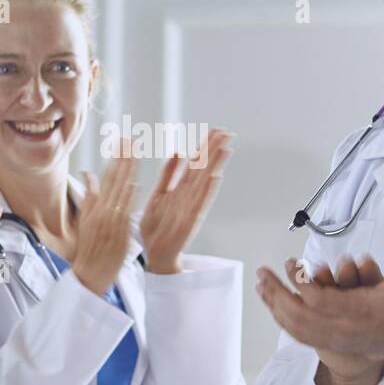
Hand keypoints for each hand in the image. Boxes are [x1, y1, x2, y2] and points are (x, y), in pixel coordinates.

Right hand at [72, 152, 137, 296]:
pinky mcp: (120, 234)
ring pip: (120, 193)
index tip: (123, 142)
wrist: (90, 274)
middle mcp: (102, 212)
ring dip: (128, 173)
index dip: (116, 158)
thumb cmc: (90, 248)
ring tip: (135, 154)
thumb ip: (90, 195)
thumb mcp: (86, 219)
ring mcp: (111, 222)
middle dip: (124, 159)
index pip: (107, 177)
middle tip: (132, 140)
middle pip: (114, 180)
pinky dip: (129, 199)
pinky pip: (125, 214)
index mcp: (95, 207)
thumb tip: (88, 172)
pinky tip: (134, 184)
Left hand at [139, 127, 232, 273]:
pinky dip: (207, 191)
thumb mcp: (158, 195)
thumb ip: (168, 174)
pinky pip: (199, 204)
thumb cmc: (157, 227)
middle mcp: (189, 196)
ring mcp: (190, 208)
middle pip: (203, 168)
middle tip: (228, 132)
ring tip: (226, 149)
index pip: (196, 162)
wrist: (155, 255)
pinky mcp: (189, 222)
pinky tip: (215, 177)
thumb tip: (178, 151)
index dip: (206, 145)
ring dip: (215, 166)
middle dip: (214, 150)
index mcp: (181, 189)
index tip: (218, 130)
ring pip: (204, 182)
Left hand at [255, 245, 383, 364]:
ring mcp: (337, 339)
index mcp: (361, 313)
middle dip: (277, 293)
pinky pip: (301, 335)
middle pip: (300, 316)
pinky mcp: (333, 343)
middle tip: (262, 273)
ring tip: (261, 287)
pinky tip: (273, 306)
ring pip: (296, 328)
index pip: (321, 301)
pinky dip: (284, 320)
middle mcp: (344, 329)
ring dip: (275, 306)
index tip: (290, 264)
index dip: (302, 283)